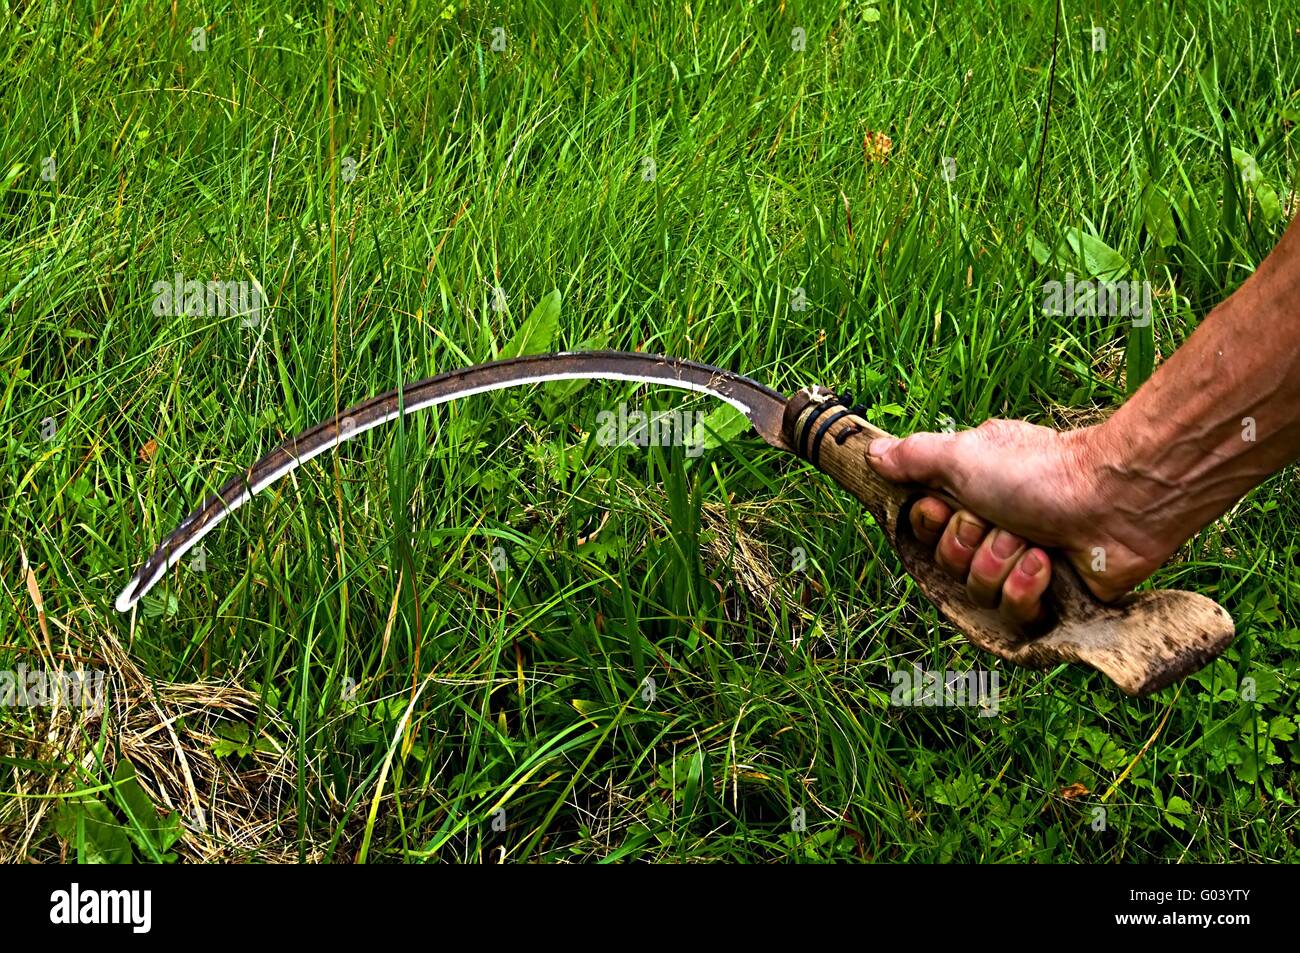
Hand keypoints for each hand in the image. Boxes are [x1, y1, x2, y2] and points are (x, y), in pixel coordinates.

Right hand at [866, 420, 1167, 622]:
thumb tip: (873, 455)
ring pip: (977, 590)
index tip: (945, 507)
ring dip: (1001, 564)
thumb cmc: (1040, 472)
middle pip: (946, 563)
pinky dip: (1027, 587)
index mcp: (971, 493)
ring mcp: (1022, 564)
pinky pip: (1013, 613)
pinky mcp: (1050, 597)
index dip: (929, 524)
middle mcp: (994, 528)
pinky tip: (1047, 565)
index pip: (923, 528)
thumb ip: (913, 457)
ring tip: (1032, 543)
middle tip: (1000, 522)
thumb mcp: (963, 455)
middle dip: (970, 545)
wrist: (1115, 502)